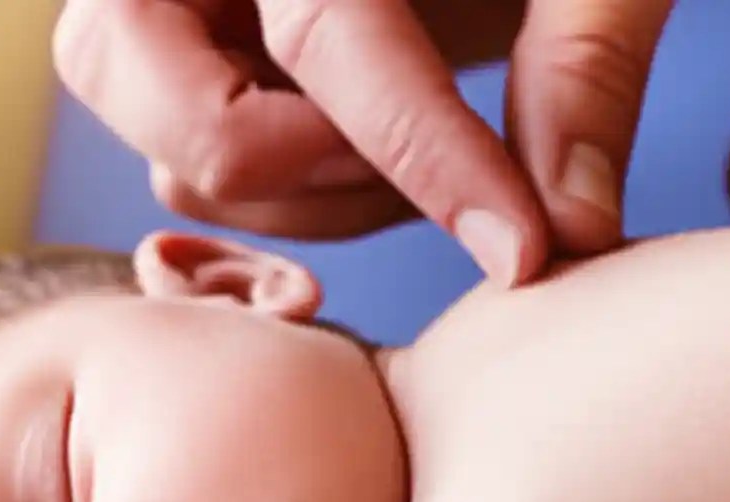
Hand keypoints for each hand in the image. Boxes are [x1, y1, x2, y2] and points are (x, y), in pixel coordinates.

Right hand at [54, 0, 675, 284]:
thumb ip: (584, 64)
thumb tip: (575, 229)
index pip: (321, 30)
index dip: (428, 155)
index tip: (521, 250)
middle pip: (145, 81)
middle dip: (291, 160)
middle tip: (409, 158)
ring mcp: (188, 11)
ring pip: (173, 156)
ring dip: (307, 198)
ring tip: (427, 154)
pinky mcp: (201, 58)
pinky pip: (193, 172)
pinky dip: (291, 200)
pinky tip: (381, 159)